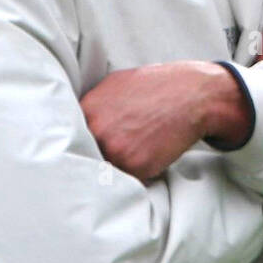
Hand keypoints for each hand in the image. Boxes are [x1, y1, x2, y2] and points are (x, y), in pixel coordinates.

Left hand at [81, 61, 246, 180]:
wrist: (192, 95)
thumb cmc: (157, 86)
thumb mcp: (114, 84)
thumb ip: (93, 106)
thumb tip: (80, 120)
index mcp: (87, 110)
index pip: (70, 137)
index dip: (81, 144)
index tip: (85, 150)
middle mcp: (96, 131)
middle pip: (85, 156)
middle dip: (98, 156)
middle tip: (116, 152)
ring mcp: (115, 150)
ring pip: (106, 170)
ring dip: (117, 167)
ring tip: (137, 151)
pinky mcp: (136, 166)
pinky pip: (129, 178)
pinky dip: (138, 172)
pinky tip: (151, 154)